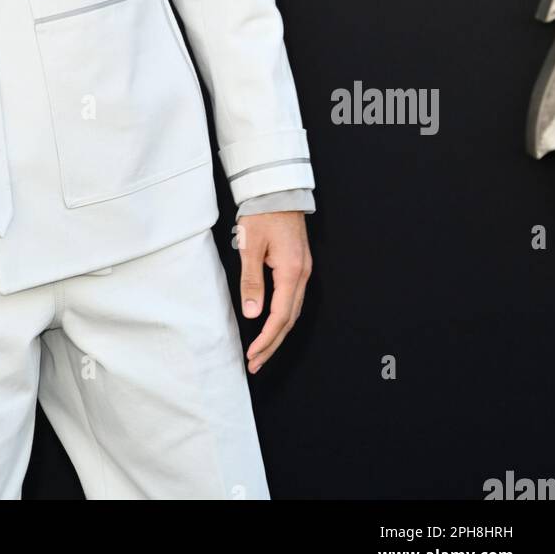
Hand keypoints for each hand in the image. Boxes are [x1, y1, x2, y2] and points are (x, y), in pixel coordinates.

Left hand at [235, 211, 311, 374]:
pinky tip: (272, 325)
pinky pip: (293, 299)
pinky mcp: (299, 265)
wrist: (277, 190)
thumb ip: (252, 281)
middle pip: (290, 319)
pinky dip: (282, 317)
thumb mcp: (250, 247)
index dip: (266, 339)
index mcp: (292, 271)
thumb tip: (254, 314)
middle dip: (272, 344)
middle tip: (255, 363)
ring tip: (261, 351)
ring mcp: (303, 270)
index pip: (280, 316)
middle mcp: (303, 274)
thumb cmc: (262, 214)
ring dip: (277, 333)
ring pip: (293, 311)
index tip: (252, 355)